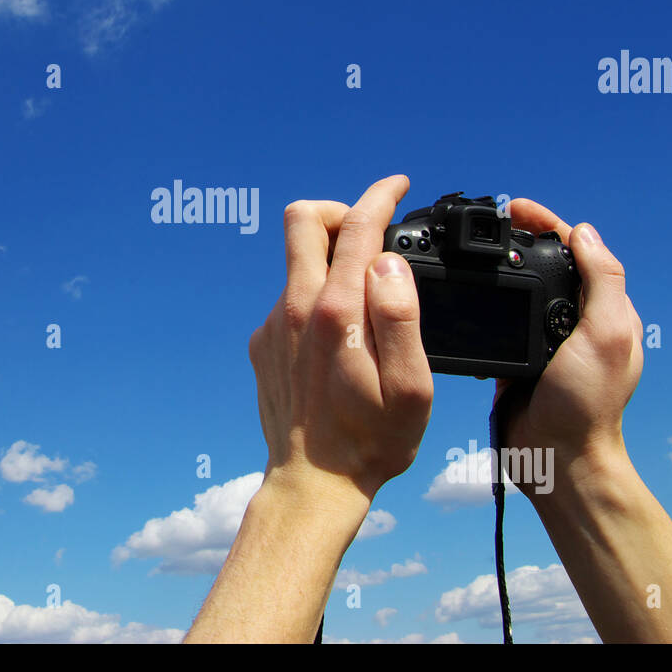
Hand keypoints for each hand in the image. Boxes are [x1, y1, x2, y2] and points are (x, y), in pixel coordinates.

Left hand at [248, 175, 433, 506]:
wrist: (313, 484)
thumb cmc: (373, 440)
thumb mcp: (412, 386)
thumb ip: (402, 316)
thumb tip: (387, 261)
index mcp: (338, 311)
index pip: (358, 226)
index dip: (381, 196)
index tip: (397, 187)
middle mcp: (295, 308)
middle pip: (304, 220)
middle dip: (340, 211)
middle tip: (370, 232)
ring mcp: (271, 325)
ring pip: (296, 263)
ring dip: (330, 263)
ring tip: (365, 305)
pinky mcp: (260, 344)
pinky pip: (288, 300)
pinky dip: (315, 300)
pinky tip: (339, 341)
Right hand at [493, 199, 643, 491]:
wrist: (556, 458)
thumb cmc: (587, 403)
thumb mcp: (606, 335)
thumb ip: (602, 283)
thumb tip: (585, 232)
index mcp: (605, 311)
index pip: (579, 251)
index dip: (548, 223)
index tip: (516, 208)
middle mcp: (578, 322)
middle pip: (549, 264)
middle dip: (521, 237)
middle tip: (490, 222)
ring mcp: (546, 341)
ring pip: (524, 290)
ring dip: (502, 266)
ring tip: (475, 250)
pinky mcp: (519, 359)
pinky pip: (503, 319)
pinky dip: (489, 300)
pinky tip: (470, 295)